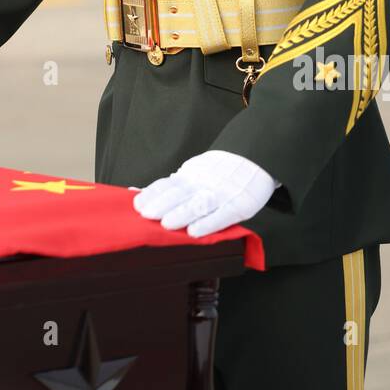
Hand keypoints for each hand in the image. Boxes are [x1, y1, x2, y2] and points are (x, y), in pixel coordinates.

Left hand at [131, 149, 280, 236]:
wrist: (253, 157)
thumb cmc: (217, 172)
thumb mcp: (192, 173)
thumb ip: (169, 186)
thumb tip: (136, 193)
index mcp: (190, 177)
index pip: (168, 184)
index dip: (153, 194)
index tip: (137, 204)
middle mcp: (203, 184)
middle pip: (180, 193)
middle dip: (162, 204)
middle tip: (146, 214)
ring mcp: (221, 194)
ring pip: (199, 204)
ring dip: (182, 214)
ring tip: (166, 224)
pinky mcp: (239, 206)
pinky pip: (223, 215)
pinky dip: (208, 223)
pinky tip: (195, 232)